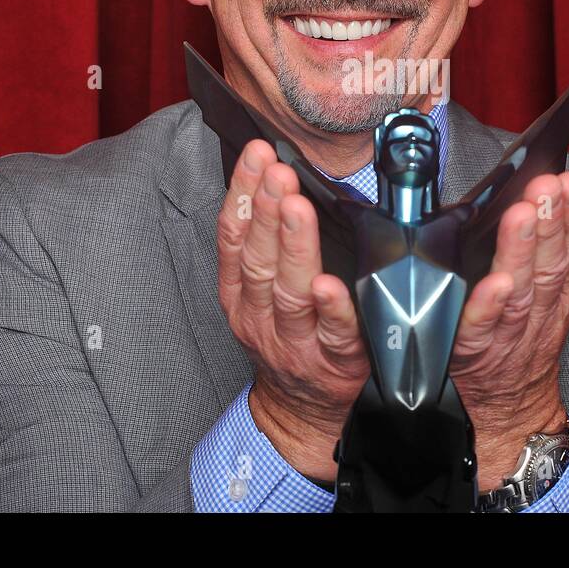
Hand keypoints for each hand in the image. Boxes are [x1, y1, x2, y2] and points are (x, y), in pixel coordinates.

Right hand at [216, 139, 369, 479]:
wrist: (300, 412)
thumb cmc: (288, 339)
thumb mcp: (261, 292)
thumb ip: (266, 244)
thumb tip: (276, 178)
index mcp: (240, 293)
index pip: (236, 237)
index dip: (243, 193)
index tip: (255, 155)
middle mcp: (259, 315)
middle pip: (259, 259)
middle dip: (268, 210)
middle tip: (278, 170)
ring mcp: (294, 341)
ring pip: (289, 291)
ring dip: (294, 245)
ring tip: (298, 207)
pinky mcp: (332, 362)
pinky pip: (332, 334)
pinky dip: (331, 309)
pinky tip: (329, 286)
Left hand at [449, 168, 568, 485]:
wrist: (512, 405)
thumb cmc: (530, 334)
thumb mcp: (561, 280)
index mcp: (560, 289)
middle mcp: (540, 309)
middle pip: (549, 265)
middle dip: (550, 223)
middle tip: (546, 186)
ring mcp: (509, 332)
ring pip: (520, 290)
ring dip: (521, 252)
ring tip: (521, 216)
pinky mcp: (474, 350)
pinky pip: (481, 328)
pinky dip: (488, 306)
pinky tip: (492, 283)